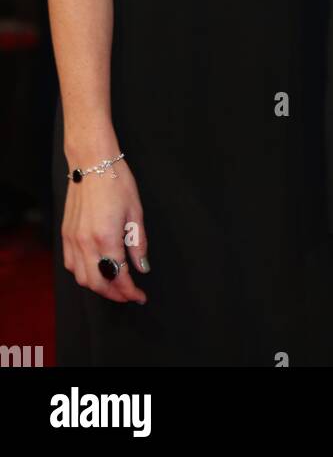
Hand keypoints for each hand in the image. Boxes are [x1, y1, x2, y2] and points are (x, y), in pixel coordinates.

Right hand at [62, 157, 148, 303]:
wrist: (92, 162)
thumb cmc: (117, 182)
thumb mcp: (135, 212)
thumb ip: (138, 243)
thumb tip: (142, 267)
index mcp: (106, 238)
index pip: (118, 276)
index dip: (130, 291)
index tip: (139, 296)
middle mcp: (86, 243)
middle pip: (97, 283)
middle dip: (114, 294)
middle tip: (129, 294)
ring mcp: (72, 239)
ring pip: (81, 277)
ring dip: (98, 286)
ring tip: (114, 284)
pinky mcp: (65, 234)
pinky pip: (71, 264)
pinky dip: (83, 274)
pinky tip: (95, 269)